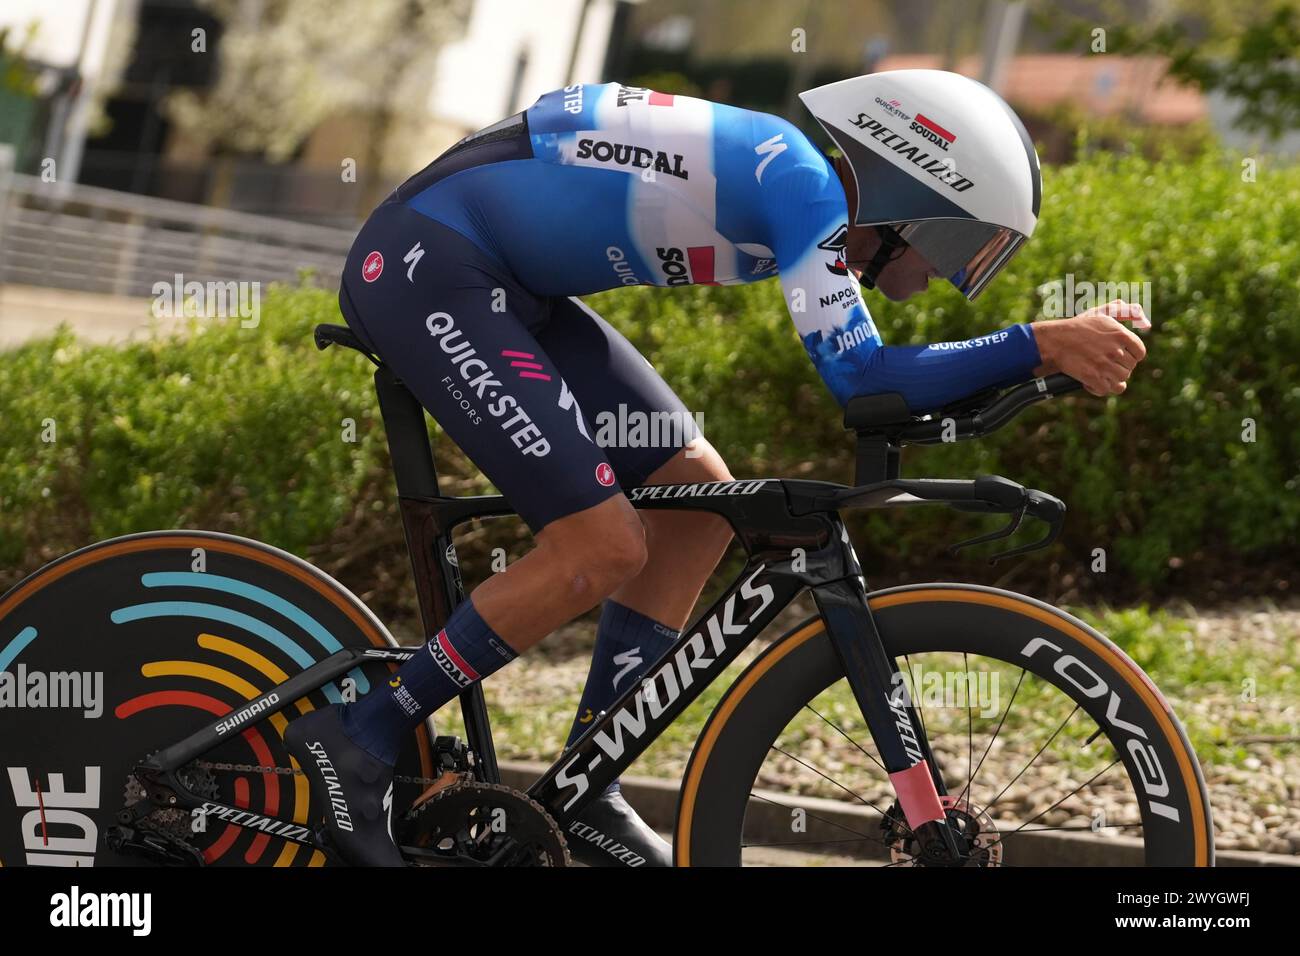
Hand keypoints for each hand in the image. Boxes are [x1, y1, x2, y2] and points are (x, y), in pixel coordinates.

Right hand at [1030, 300, 1148, 396]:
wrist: (1055, 340)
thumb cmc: (1079, 327)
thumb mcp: (1103, 313)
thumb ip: (1127, 312)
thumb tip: (1146, 324)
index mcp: (1121, 334)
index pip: (1140, 353)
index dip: (1131, 356)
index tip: (1120, 356)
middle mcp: (1115, 351)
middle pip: (1129, 369)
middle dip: (1118, 368)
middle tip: (1105, 364)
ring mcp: (1104, 366)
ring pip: (1120, 381)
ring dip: (1110, 380)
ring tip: (1100, 374)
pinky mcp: (1092, 378)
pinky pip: (1105, 390)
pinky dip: (1099, 389)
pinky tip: (1091, 382)